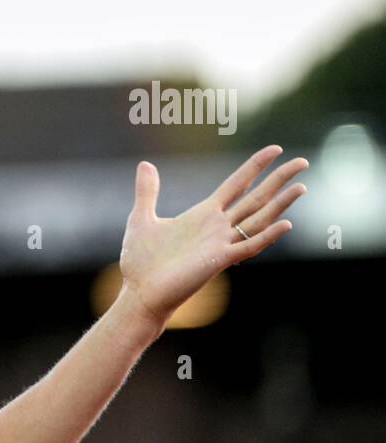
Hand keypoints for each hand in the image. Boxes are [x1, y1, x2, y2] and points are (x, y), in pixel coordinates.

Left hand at [118, 145, 308, 325]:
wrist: (139, 292)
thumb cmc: (141, 261)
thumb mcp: (142, 218)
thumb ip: (147, 191)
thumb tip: (145, 164)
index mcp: (204, 214)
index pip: (237, 184)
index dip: (255, 166)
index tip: (275, 149)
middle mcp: (218, 227)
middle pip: (256, 198)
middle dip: (279, 180)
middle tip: (303, 162)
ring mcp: (221, 243)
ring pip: (258, 220)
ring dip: (280, 204)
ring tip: (301, 186)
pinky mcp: (218, 260)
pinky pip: (248, 246)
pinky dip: (267, 236)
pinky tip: (285, 224)